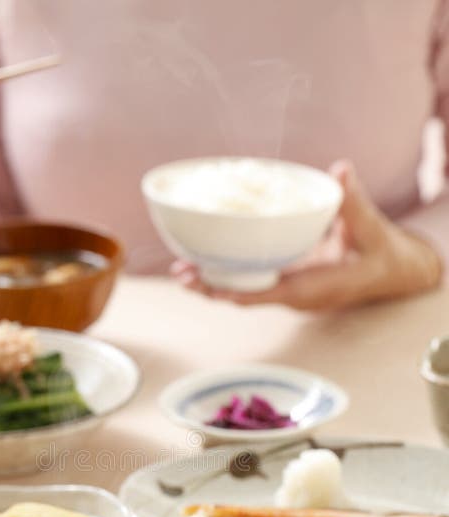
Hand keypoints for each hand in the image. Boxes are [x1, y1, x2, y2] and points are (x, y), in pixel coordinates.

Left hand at [172, 160, 443, 310]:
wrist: (385, 270)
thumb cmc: (378, 252)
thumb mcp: (370, 227)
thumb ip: (353, 201)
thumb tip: (341, 171)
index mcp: (313, 287)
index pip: (272, 293)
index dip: (242, 292)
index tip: (216, 289)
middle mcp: (293, 293)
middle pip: (245, 296)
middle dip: (213, 288)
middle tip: (182, 273)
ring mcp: (284, 288)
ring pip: (242, 290)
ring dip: (211, 282)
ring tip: (179, 270)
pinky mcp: (281, 279)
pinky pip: (247, 279)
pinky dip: (224, 271)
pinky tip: (200, 258)